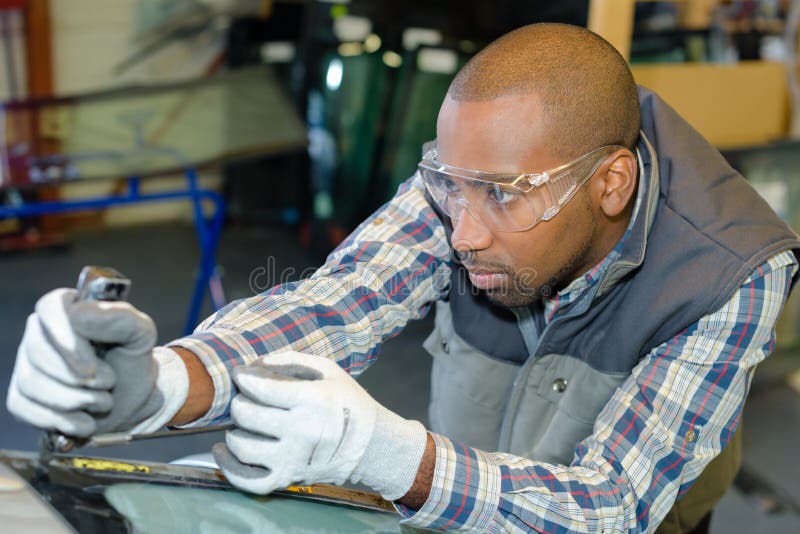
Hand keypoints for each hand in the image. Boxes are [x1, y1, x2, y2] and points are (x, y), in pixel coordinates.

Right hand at [6, 288, 188, 436]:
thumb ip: (120, 318)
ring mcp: (27, 363)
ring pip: (31, 383)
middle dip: (78, 378)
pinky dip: (61, 420)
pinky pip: (25, 408)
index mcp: (68, 308)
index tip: (90, 369)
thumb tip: (79, 313)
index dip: (68, 341)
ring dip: (75, 401)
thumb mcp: (140, 335)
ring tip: (103, 401)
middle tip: (109, 383)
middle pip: (37, 351)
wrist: (131, 399)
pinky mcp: (21, 395)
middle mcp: (41, 333)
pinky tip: (84, 419)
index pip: (51, 309)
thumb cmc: (132, 360)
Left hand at [212, 351, 427, 499]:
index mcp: (312, 400)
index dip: (244, 378)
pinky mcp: (287, 479)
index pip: (262, 388)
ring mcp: (292, 459)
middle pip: (246, 414)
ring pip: (241, 446)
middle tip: (244, 398)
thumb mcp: (329, 370)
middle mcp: (301, 431)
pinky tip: (223, 451)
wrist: (372, 446)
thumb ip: (292, 359)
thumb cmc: (348, 402)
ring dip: (233, 431)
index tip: (241, 375)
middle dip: (239, 402)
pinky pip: (247, 480)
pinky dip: (228, 467)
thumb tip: (256, 362)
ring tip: (240, 423)